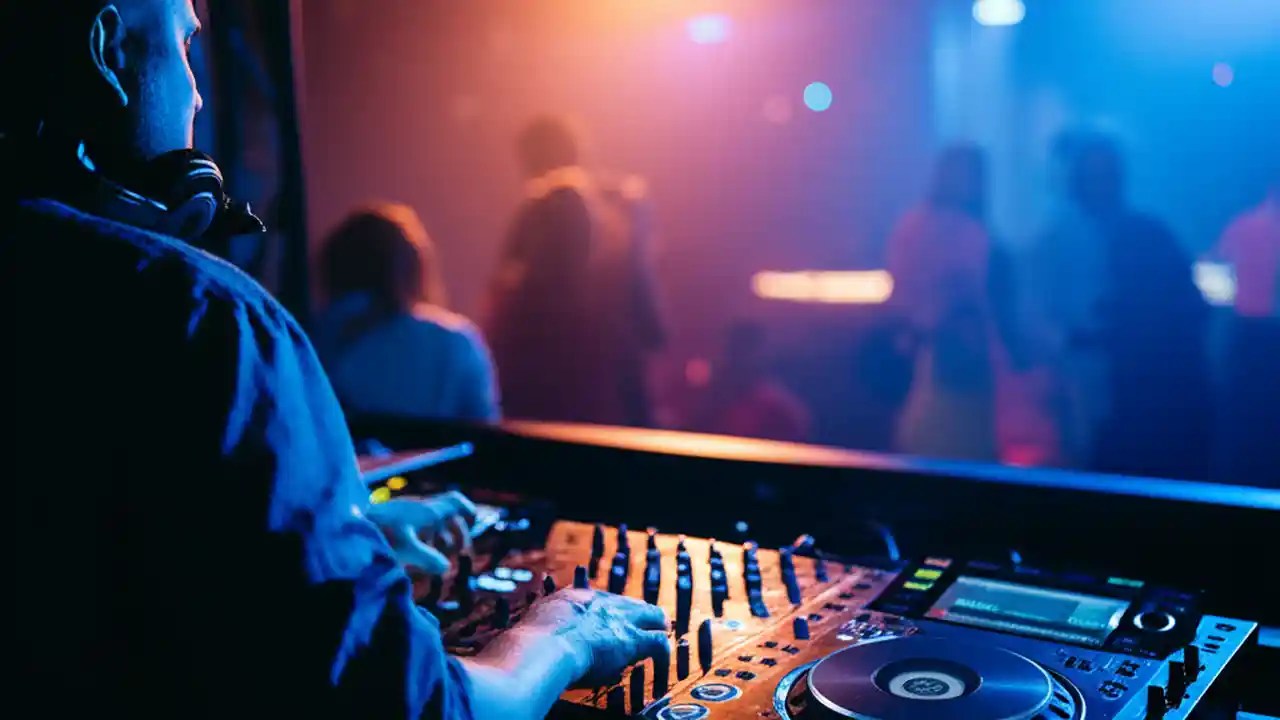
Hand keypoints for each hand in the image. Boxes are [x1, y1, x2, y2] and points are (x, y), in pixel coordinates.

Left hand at [366, 490, 476, 574]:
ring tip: (441, 558)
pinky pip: (415, 529)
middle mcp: (417, 510)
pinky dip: (423, 542)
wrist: (344, 527)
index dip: (467, 510)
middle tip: (460, 551)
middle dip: (456, 532)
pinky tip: (418, 559)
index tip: (473, 522)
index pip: (454, 502)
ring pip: (430, 523)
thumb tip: (445, 568)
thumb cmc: (378, 534)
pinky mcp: (390, 523)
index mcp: (426, 511)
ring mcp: (403, 516)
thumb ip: (428, 559)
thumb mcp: (405, 549)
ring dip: (439, 539)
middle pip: (446, 515)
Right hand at [497, 589, 668, 686]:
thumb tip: (523, 637)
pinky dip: (663, 655)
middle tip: (646, 629)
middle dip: (642, 617)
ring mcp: (618, 619)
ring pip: (654, 616)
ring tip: (660, 645)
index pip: (602, 602)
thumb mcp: (531, 625)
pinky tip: (661, 669)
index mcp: (576, 599)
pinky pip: (659, 642)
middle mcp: (601, 603)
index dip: (609, 615)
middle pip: (633, 603)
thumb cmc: (530, 641)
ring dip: (656, 631)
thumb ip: (537, 626)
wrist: (544, 645)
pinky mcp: (632, 640)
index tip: (608, 625)